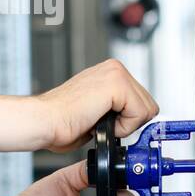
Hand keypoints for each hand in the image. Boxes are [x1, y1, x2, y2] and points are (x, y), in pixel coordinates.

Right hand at [35, 58, 158, 152]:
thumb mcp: (98, 110)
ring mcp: (116, 73)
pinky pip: (140, 114)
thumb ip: (116, 109)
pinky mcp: (117, 83)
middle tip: (101, 123)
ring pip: (147, 109)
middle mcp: (114, 68)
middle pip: (149, 105)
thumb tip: (132, 118)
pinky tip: (99, 121)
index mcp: (110, 73)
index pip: (142, 102)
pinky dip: (123, 127)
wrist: (45, 121)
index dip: (128, 121)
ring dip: (125, 125)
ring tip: (98, 121)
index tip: (106, 123)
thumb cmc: (62, 121)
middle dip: (129, 122)